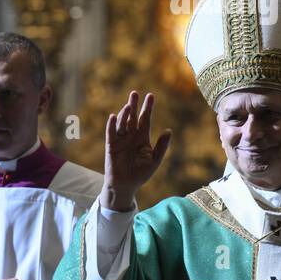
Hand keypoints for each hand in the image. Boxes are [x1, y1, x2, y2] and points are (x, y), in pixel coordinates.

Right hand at [102, 91, 171, 212]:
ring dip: (125, 114)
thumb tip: (169, 130)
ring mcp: (121, 140)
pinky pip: (111, 134)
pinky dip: (112, 125)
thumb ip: (162, 146)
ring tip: (129, 105)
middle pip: (133, 117)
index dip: (148, 108)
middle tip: (135, 93)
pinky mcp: (111, 146)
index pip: (145, 119)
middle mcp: (131, 136)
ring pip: (122, 123)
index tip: (151, 95)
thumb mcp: (155, 160)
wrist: (126, 186)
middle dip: (134, 105)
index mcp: (142, 137)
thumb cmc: (141, 173)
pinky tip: (113, 116)